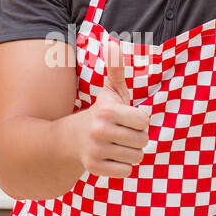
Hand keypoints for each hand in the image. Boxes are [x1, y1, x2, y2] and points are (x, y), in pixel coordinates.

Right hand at [72, 38, 150, 178]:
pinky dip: (122, 166)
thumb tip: (112, 44)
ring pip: (136, 157)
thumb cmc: (99, 114)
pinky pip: (126, 171)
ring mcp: (96, 151)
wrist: (69, 139)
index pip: (145, 121)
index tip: (126, 119)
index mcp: (107, 111)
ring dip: (130, 152)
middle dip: (136, 137)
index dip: (139, 120)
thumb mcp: (109, 92)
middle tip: (121, 133)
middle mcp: (100, 131)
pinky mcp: (94, 168)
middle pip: (143, 140)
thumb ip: (116, 70)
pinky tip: (110, 157)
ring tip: (116, 145)